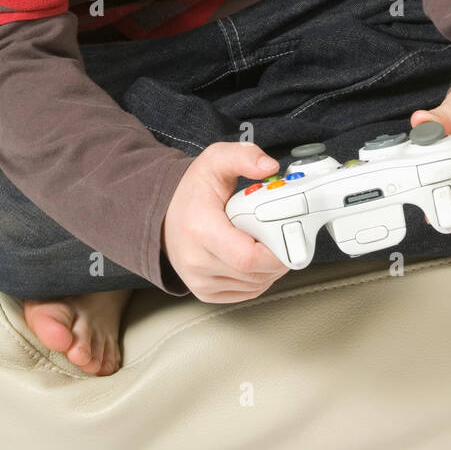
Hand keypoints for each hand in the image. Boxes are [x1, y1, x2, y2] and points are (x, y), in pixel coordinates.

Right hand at [162, 142, 291, 302]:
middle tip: (283, 235)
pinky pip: (246, 293)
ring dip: (271, 268)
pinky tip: (257, 258)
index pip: (248, 257)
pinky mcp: (205, 292)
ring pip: (255, 285)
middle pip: (256, 273)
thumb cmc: (193, 191)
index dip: (276, 251)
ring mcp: (200, 281)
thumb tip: (269, 167)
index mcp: (200, 229)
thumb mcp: (216, 160)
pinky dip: (259, 278)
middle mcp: (196, 260)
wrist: (164, 213)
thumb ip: (244, 157)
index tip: (286, 233)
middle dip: (279, 257)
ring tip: (268, 243)